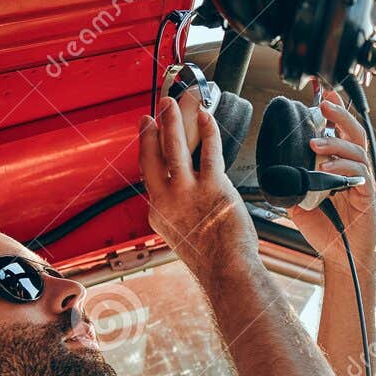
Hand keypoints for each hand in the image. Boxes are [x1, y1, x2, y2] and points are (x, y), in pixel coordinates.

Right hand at [138, 94, 258, 282]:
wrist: (227, 271)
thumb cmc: (212, 259)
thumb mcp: (182, 238)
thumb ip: (177, 215)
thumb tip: (183, 202)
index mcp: (158, 213)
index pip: (149, 175)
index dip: (148, 152)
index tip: (148, 136)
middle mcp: (167, 199)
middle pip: (152, 155)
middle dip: (152, 130)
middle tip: (153, 113)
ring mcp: (188, 191)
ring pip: (174, 147)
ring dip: (172, 121)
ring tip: (172, 104)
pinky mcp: (213, 187)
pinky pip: (210, 151)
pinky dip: (207, 131)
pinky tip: (205, 118)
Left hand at [282, 89, 375, 262]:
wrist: (340, 257)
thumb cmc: (325, 230)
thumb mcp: (300, 200)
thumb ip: (292, 180)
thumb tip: (272, 166)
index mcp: (340, 166)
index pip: (340, 132)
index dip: (335, 111)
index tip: (324, 93)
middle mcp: (354, 170)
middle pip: (354, 132)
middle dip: (340, 114)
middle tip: (324, 104)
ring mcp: (363, 181)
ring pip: (357, 149)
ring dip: (336, 143)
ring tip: (317, 144)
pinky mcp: (368, 195)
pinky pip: (360, 174)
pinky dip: (343, 167)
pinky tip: (328, 168)